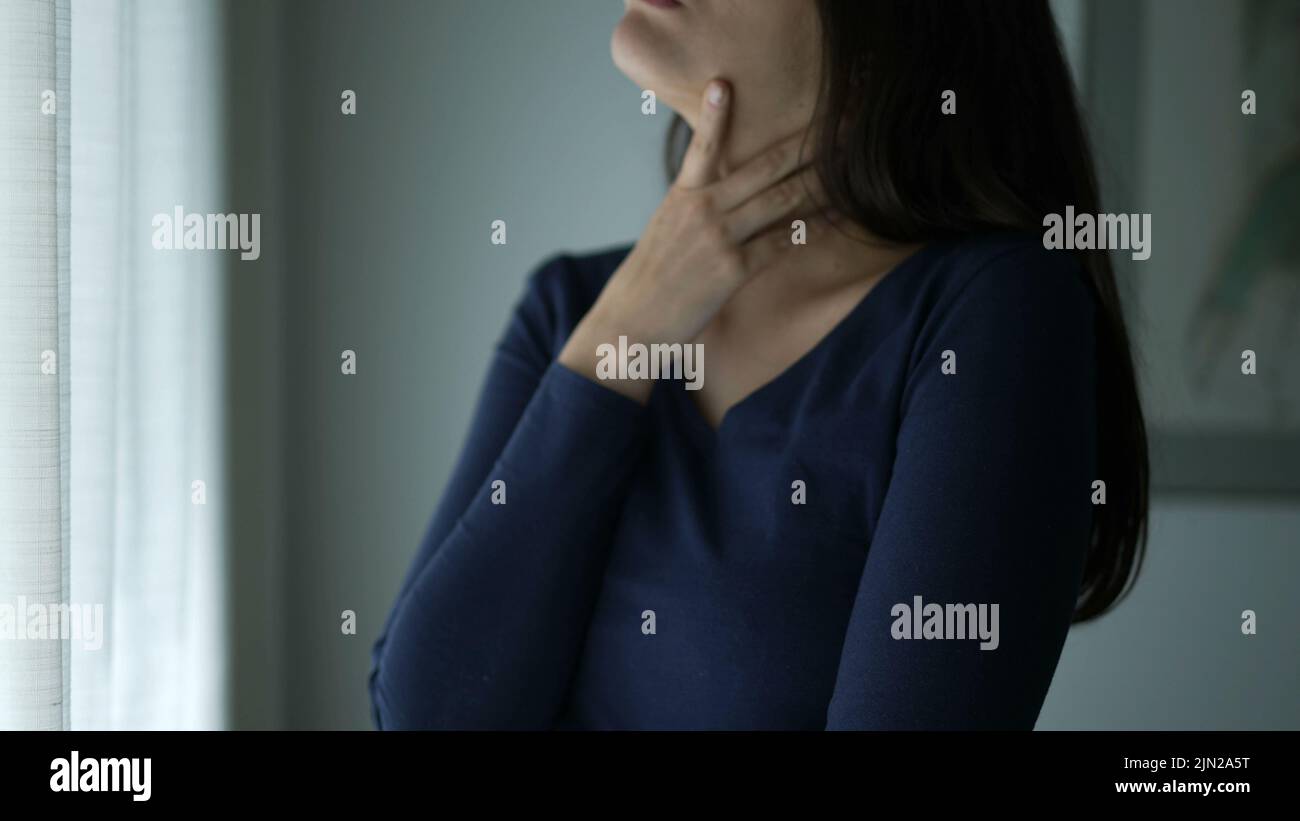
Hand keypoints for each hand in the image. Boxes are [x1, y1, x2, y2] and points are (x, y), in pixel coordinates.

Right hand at [559, 79, 823, 401]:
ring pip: (780, 202)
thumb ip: (692, 208)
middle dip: (806, 145)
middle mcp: (701, 210)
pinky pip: (780, 244)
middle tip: (838, 124)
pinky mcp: (731, 270)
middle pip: (764, 168)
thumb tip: (720, 196)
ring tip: (848, 166)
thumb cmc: (650, 281)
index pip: (701, 148)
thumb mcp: (664, 232)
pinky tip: (831, 220)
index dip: (713, 116)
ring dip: (820, 183)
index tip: (723, 85)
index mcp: (682, 197)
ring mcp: (717, 238)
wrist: (631, 323)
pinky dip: (808, 231)